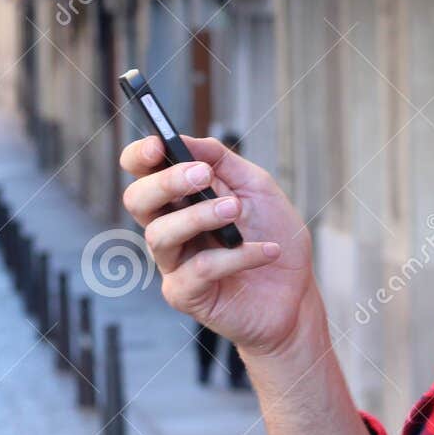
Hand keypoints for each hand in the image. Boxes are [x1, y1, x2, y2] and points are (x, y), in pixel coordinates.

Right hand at [119, 135, 316, 356]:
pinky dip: (236, 256)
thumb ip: (221, 160)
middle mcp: (169, 228)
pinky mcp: (185, 295)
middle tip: (203, 176)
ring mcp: (173, 263)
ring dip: (200, 216)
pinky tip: (267, 251)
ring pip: (161, 234)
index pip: (142, 172)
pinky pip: (199, 269)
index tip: (158, 145)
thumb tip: (186, 139)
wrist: (295, 291)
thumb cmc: (272, 235)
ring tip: (236, 210)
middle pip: (137, 200)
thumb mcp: (255, 186)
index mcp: (179, 198)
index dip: (140, 156)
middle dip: (166, 182)